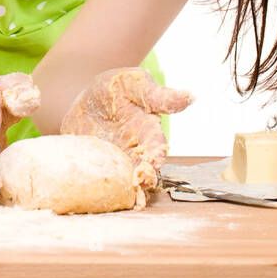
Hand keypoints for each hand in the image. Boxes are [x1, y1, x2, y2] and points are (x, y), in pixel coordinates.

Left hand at [59, 67, 193, 183]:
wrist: (87, 99)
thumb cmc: (117, 88)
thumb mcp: (136, 84)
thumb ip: (159, 95)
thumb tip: (189, 96)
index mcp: (148, 132)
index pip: (157, 146)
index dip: (156, 154)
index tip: (154, 161)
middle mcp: (135, 152)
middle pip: (143, 171)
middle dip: (142, 179)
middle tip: (139, 182)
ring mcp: (116, 163)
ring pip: (123, 182)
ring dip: (122, 189)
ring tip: (117, 193)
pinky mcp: (96, 168)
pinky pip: (97, 181)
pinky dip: (95, 188)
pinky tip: (88, 191)